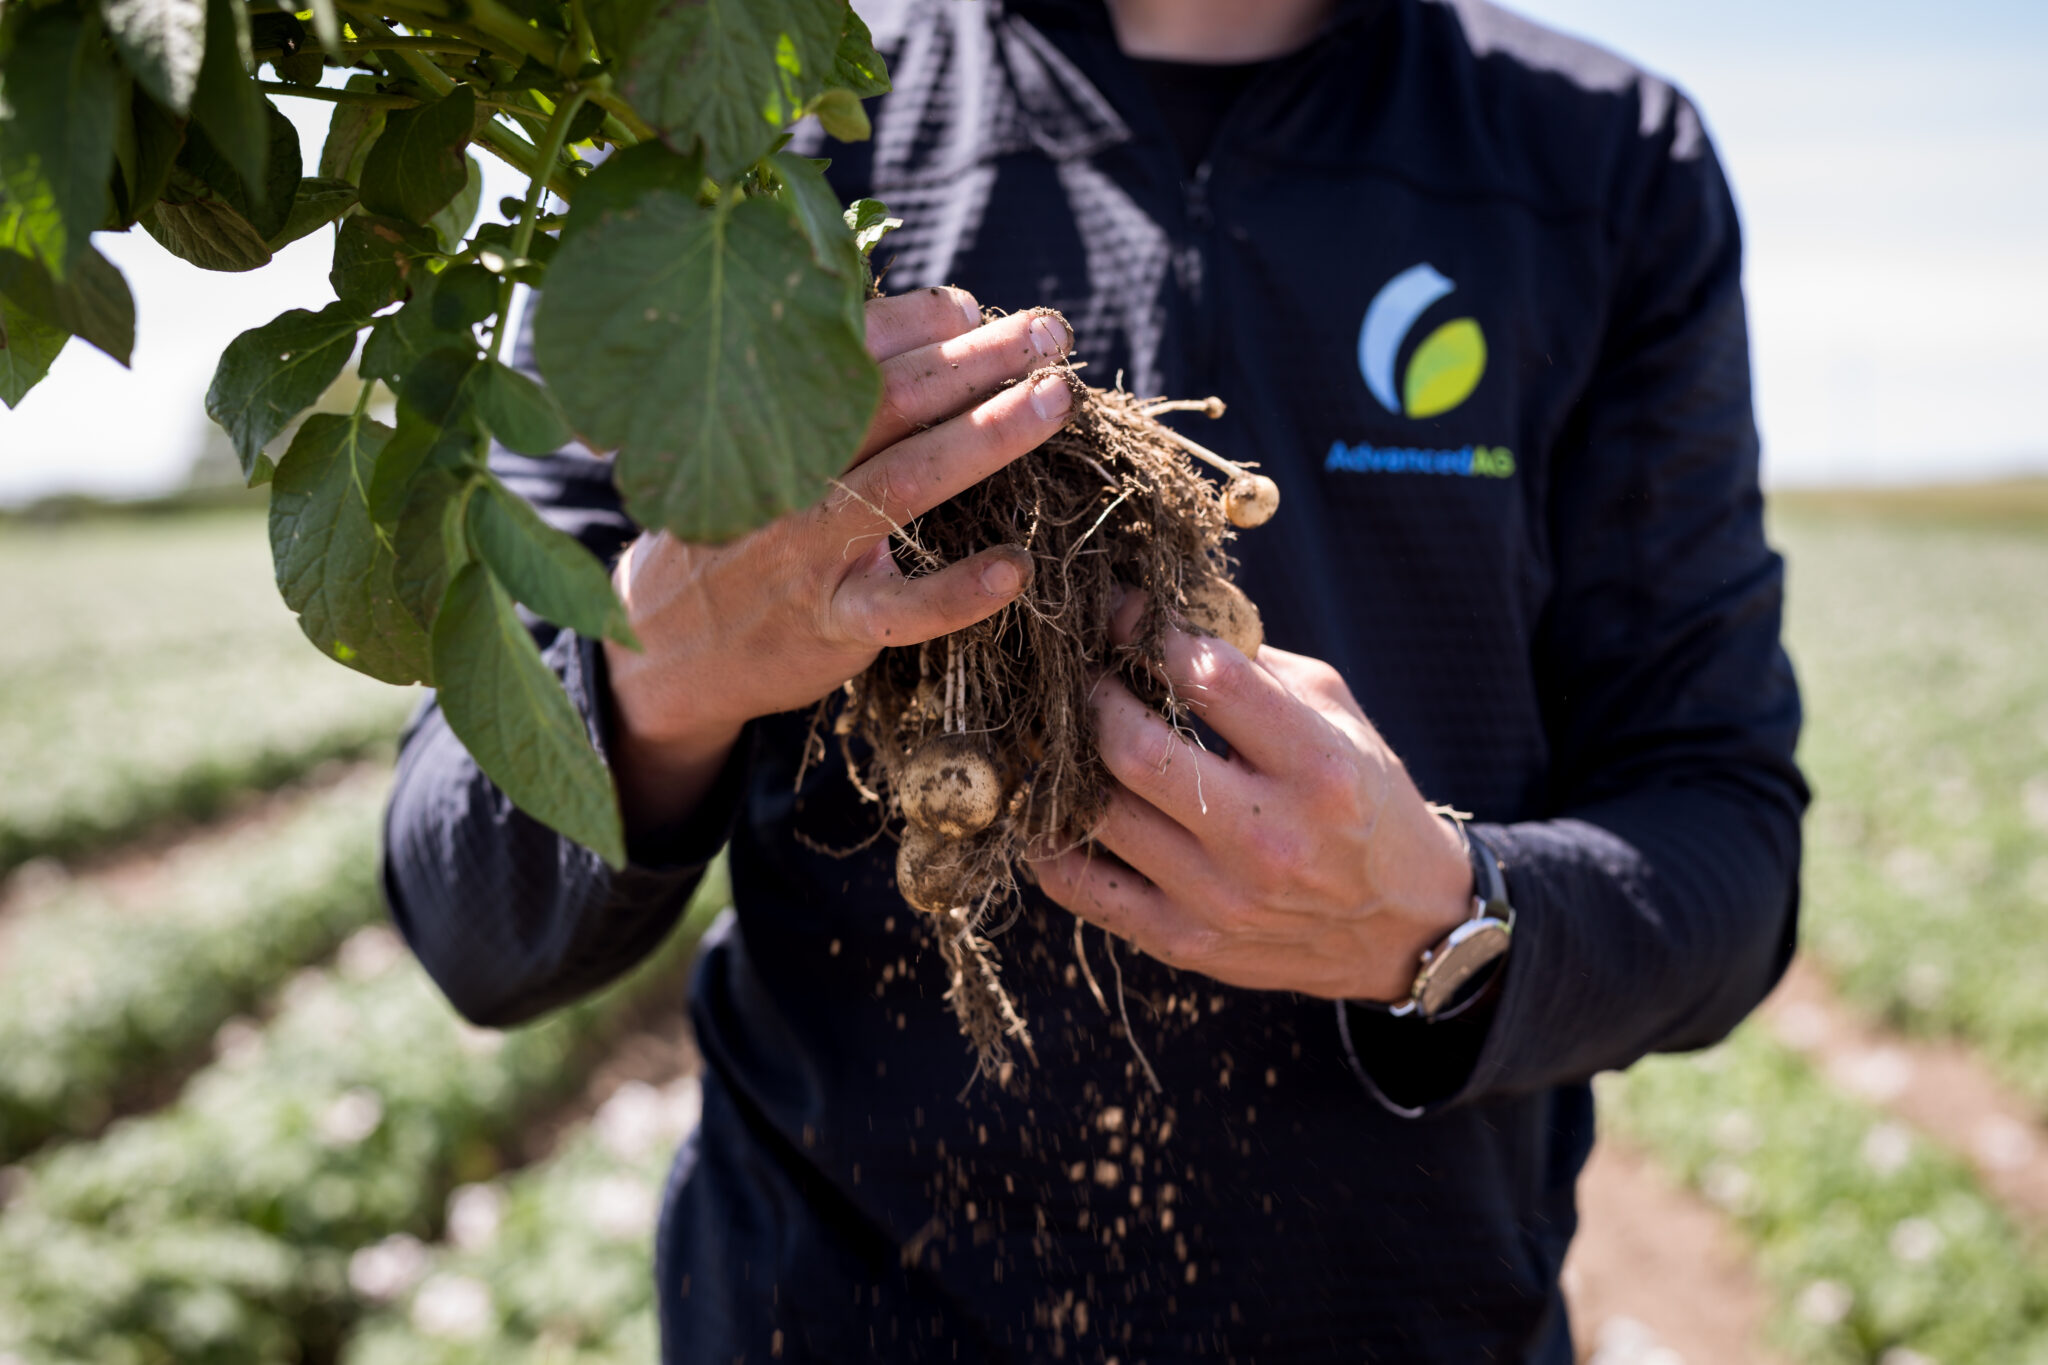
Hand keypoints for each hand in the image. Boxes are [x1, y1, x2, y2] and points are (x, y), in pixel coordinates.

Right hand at [603, 289, 1074, 833]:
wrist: (667, 647)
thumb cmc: (744, 528)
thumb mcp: (769, 445)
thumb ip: (850, 381)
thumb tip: (954, 310)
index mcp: (772, 420)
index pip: (846, 349)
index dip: (915, 321)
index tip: (971, 310)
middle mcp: (789, 473)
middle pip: (890, 401)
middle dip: (974, 360)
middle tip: (1048, 332)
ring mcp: (807, 550)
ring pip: (902, 484)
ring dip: (985, 437)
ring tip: (1053, 401)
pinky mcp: (829, 623)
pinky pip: (899, 608)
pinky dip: (957, 589)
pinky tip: (1014, 568)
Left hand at [1031, 596, 1473, 1001]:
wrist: (1403, 925)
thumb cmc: (1363, 799)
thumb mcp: (1337, 716)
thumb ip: (1254, 668)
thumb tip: (1160, 620)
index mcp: (1317, 765)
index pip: (1207, 677)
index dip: (1146, 631)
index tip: (1120, 612)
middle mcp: (1268, 838)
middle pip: (1133, 750)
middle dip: (1093, 697)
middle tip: (1086, 677)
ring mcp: (1220, 899)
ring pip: (1098, 816)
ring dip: (1064, 765)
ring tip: (1063, 737)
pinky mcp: (1184, 943)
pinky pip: (1079, 888)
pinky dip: (1051, 843)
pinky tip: (1061, 810)